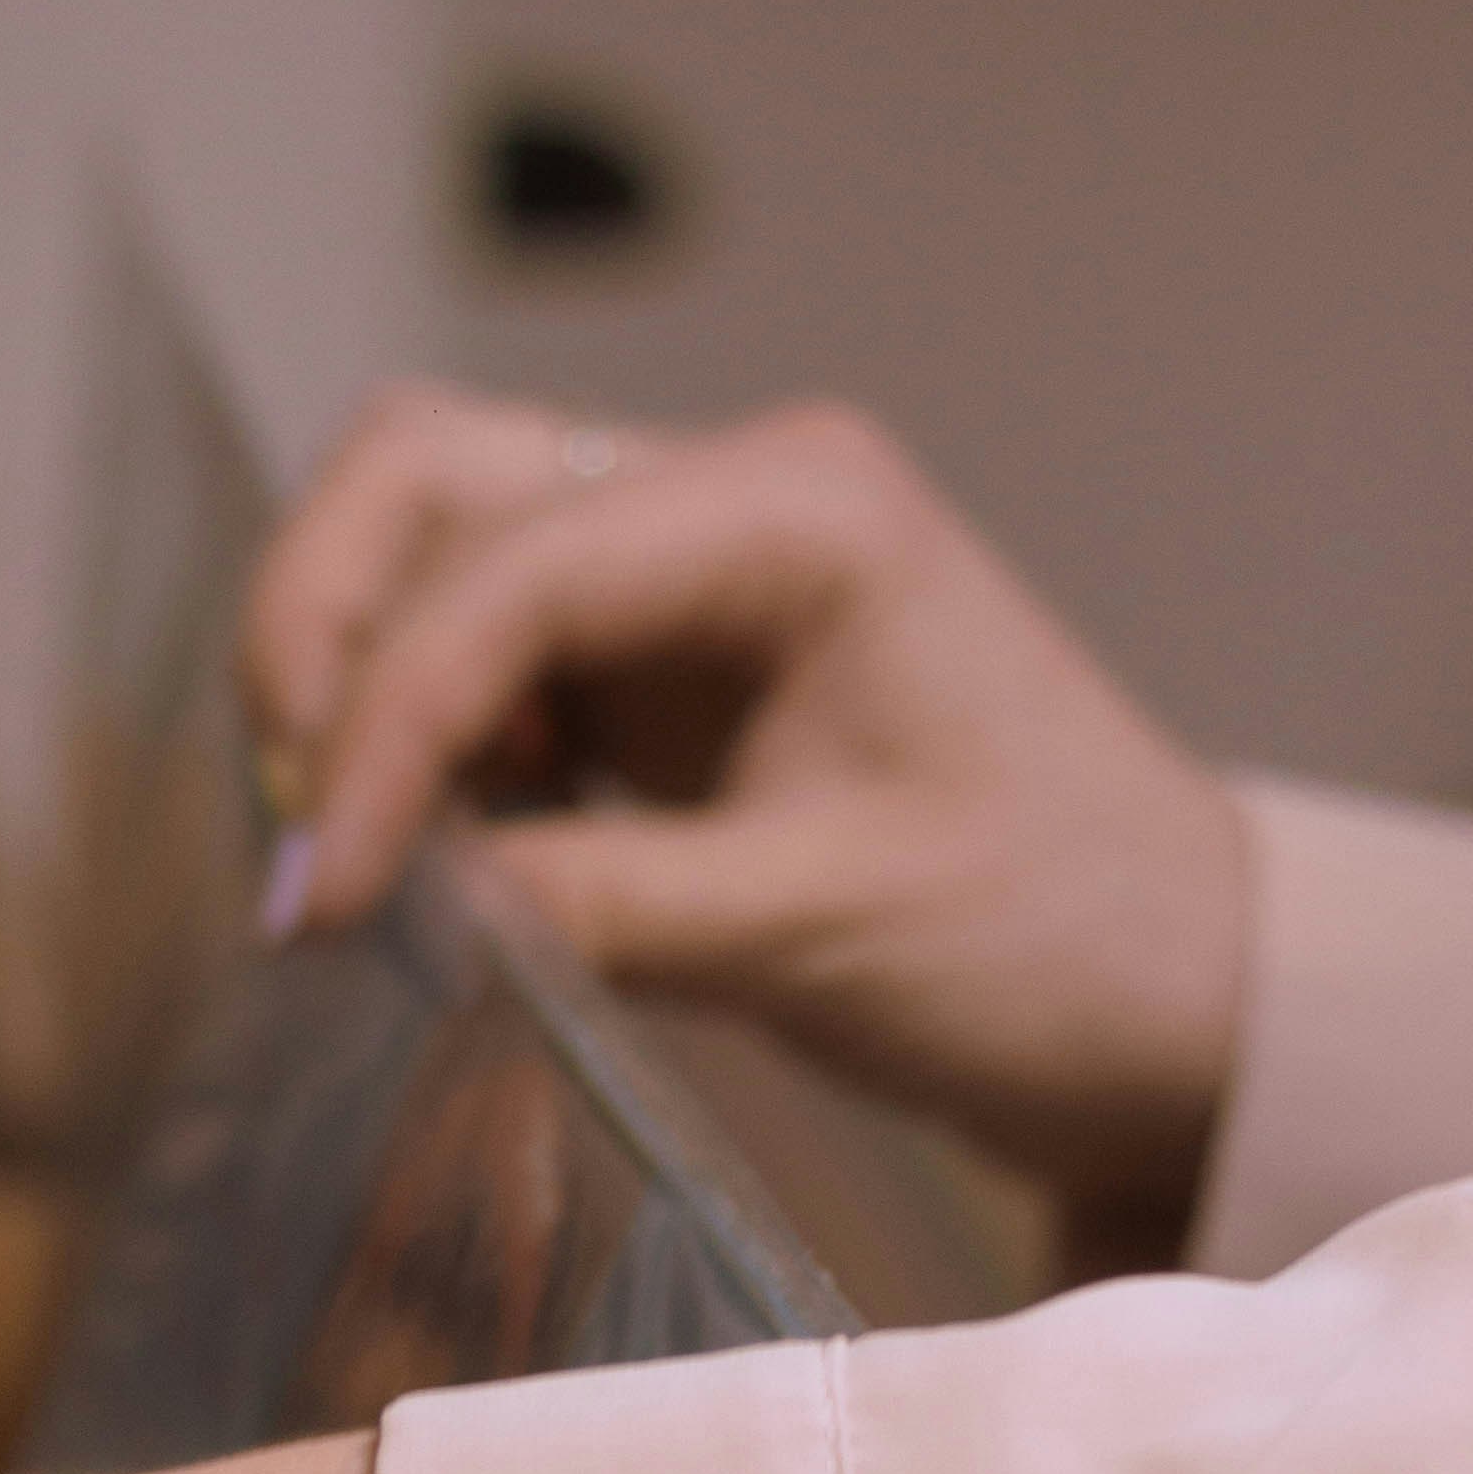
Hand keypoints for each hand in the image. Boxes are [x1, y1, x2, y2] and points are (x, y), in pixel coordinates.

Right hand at [242, 385, 1250, 1223]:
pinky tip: (443, 856)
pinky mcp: (658, 657)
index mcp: (797, 511)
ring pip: (423, 541)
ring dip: (350, 680)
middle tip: (296, 836)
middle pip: (420, 478)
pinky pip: (472, 646)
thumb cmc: (1055, 938)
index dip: (381, 725)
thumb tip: (380, 907)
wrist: (1177, 995)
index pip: (508, 568)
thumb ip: (588, 905)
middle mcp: (726, 494)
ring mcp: (684, 566)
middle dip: (319, 642)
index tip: (320, 893)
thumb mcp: (816, 931)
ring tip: (360, 857)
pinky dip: (414, 736)